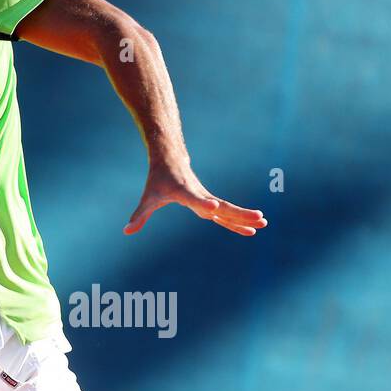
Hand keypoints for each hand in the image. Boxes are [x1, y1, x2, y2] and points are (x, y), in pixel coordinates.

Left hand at [124, 163, 266, 236]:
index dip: (202, 204)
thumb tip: (126, 231)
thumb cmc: (158, 180)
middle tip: (258, 218)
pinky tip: (253, 229)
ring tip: (263, 223)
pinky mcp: (209, 202)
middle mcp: (199, 196)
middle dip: (238, 214)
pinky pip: (226, 213)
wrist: (171, 159)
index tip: (213, 207)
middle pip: (221, 206)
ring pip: (228, 210)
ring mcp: (206, 199)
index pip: (195, 200)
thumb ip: (140, 215)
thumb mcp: (148, 198)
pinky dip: (239, 220)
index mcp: (184, 193)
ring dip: (244, 217)